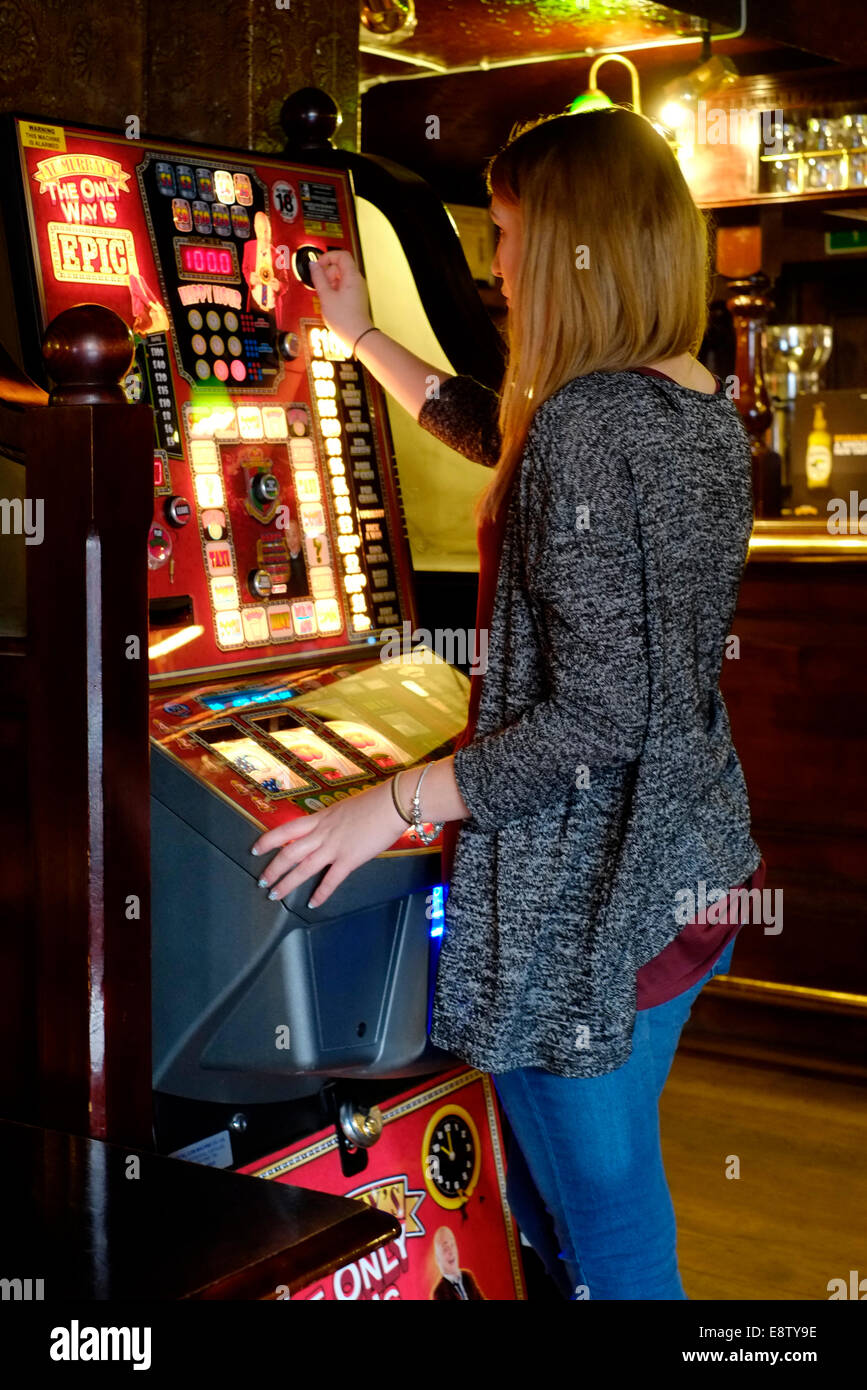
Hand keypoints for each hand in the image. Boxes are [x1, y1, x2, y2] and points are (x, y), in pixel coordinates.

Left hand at [250, 777, 408, 907]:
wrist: (392, 803)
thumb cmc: (372, 802)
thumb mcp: (343, 808)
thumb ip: (331, 821)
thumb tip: (325, 828)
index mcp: (320, 818)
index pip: (286, 830)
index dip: (268, 841)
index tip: (255, 850)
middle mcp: (322, 833)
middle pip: (289, 852)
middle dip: (272, 869)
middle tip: (262, 882)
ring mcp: (334, 847)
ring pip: (303, 868)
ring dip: (287, 883)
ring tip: (275, 896)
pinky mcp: (350, 859)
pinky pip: (331, 880)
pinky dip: (321, 893)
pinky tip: (313, 904)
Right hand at [309, 250, 372, 354]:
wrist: (357, 336)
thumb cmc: (345, 319)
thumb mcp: (326, 296)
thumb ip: (318, 278)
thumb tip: (313, 265)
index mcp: (352, 276)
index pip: (341, 255)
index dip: (327, 257)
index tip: (318, 266)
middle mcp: (357, 281)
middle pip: (339, 267)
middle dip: (327, 274)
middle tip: (321, 287)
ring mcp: (357, 289)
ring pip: (340, 278)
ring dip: (330, 284)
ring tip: (326, 298)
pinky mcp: (355, 298)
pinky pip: (343, 288)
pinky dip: (334, 291)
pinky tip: (331, 303)